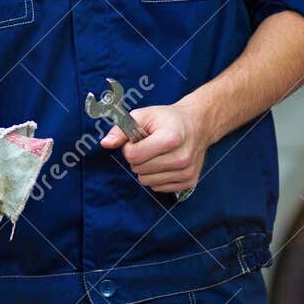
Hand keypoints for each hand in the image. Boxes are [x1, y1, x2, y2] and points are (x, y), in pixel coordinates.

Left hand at [98, 101, 213, 194]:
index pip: (133, 156)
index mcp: (171, 138)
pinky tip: (165, 164)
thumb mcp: (144, 115)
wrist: (198, 125)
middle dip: (138, 158)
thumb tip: (105, 143)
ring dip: (146, 169)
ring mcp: (186, 172)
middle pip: (139, 170)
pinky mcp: (189, 182)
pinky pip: (158, 188)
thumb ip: (122, 129)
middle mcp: (182, 158)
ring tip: (157, 155)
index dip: (129, 147)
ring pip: (147, 182)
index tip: (138, 139)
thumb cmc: (168, 119)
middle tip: (148, 146)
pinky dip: (157, 177)